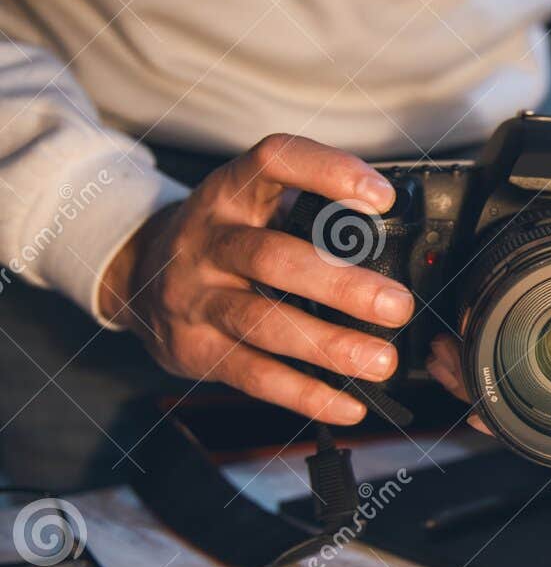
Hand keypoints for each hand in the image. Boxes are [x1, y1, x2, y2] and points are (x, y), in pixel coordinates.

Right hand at [98, 134, 413, 423]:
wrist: (137, 277)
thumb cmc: (223, 240)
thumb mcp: (252, 207)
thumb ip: (310, 215)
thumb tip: (398, 244)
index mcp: (231, 193)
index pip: (274, 161)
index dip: (328, 172)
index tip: (383, 198)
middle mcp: (208, 241)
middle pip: (273, 258)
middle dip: (340, 285)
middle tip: (396, 305)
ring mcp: (196, 297)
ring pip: (263, 321)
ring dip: (328, 345)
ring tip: (381, 361)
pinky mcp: (195, 349)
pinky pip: (254, 374)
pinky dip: (306, 394)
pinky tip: (348, 405)